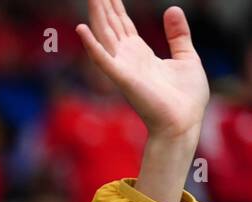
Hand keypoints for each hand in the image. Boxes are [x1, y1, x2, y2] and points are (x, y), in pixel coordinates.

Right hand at [76, 2, 207, 139]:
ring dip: (96, 16)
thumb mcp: (187, 56)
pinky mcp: (123, 78)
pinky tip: (82, 29)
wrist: (183, 122)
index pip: (123, 25)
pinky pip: (103, 59)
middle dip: (104, 7)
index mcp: (140, 54)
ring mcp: (123, 68)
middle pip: (111, 26)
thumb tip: (172, 9)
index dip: (116, 8)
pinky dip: (92, 45)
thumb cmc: (186, 97)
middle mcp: (127, 59)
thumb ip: (178, 34)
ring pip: (105, 36)